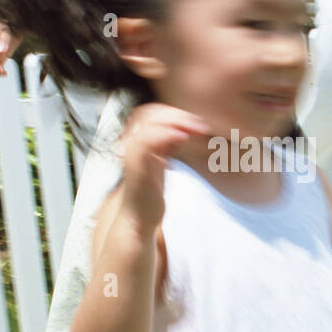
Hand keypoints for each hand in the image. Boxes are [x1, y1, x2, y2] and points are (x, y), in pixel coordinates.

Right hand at [115, 103, 210, 233]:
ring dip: (175, 121)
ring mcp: (132, 152)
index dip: (176, 113)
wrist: (138, 218)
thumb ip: (169, 145)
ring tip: (195, 128)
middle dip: (177, 114)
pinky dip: (165, 134)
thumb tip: (185, 130)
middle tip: (199, 124)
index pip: (154, 113)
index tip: (196, 122)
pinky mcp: (135, 165)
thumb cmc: (150, 193)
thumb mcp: (163, 162)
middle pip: (151, 113)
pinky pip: (146, 141)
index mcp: (139, 140)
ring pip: (149, 122)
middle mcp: (133, 142)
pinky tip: (182, 137)